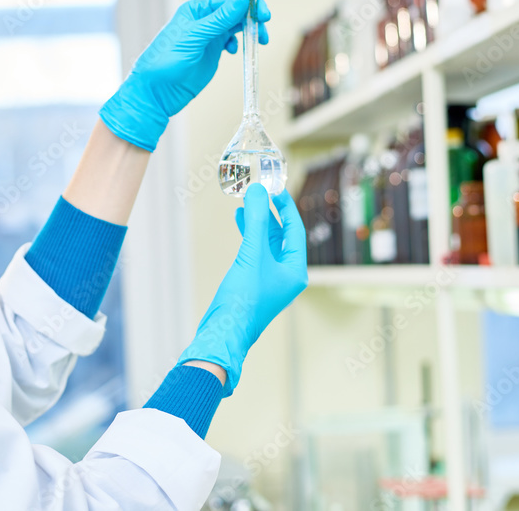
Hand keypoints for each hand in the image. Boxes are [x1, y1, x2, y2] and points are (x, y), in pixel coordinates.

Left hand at [99, 0, 270, 151]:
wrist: (157, 91)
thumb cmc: (165, 62)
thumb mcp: (194, 37)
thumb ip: (219, 19)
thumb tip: (241, 0)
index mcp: (195, 10)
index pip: (227, 0)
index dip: (246, 3)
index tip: (261, 12)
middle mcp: (203, 20)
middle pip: (235, 11)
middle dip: (251, 16)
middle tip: (264, 25)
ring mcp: (209, 37)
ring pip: (236, 26)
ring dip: (249, 30)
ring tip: (258, 40)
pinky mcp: (212, 52)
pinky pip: (232, 41)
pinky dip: (239, 44)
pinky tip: (234, 51)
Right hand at [177, 182, 307, 396]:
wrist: (223, 333)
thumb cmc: (242, 300)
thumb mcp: (251, 255)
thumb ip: (255, 221)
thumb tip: (258, 191)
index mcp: (296, 270)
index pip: (295, 229)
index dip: (285, 206)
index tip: (273, 186)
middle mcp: (287, 274)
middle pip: (282, 234)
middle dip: (269, 212)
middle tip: (259, 190)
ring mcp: (270, 279)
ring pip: (267, 242)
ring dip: (257, 222)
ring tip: (245, 202)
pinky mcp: (254, 282)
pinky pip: (255, 252)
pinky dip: (248, 236)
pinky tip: (239, 222)